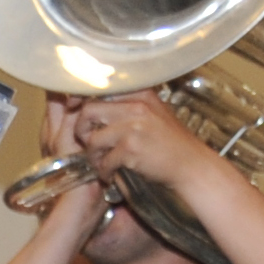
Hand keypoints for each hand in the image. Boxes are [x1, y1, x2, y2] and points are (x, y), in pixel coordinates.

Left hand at [71, 92, 208, 192]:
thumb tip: (92, 103)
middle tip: (89, 143)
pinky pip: (104, 160)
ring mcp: (134, 127)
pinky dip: (104, 171)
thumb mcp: (153, 113)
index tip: (73, 108)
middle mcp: (137, 106)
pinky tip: (112, 173)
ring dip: (93, 155)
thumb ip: (127, 106)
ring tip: (102, 162)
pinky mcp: (131, 148)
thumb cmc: (168, 143)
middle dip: (81, 130)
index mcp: (141, 94)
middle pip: (88, 111)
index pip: (101, 89)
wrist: (190, 164)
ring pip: (93, 139)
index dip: (82, 100)